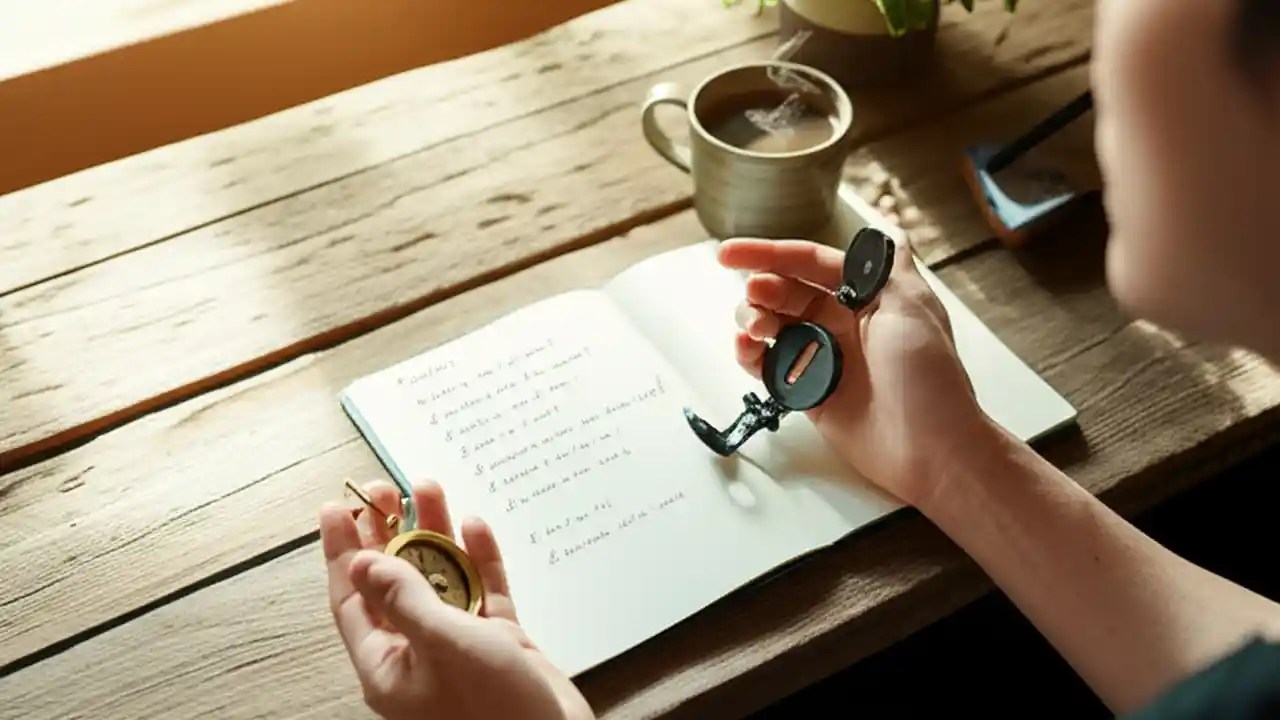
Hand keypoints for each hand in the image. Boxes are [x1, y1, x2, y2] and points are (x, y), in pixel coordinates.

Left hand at [319, 480, 592, 719]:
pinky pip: (483, 589)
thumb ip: (405, 599)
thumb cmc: (496, 714)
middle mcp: (419, 654)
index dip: (342, 551)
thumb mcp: (443, 646)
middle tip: (385, 491)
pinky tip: (474, 527)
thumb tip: (364, 562)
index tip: (336, 507)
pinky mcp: (498, 642)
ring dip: (435, 535)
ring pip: (441, 578)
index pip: (353, 599)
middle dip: (390, 532)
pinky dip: (480, 557)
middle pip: (394, 581)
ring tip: (430, 490)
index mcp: (389, 666)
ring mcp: (459, 646)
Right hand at [718, 237, 994, 506]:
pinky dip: (750, 355)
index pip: (810, 264)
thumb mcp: (913, 306)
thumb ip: (890, 266)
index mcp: (867, 296)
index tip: (730, 252)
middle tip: (753, 296)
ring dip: (753, 319)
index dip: (771, 254)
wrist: (931, 448)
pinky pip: (769, 366)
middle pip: (785, 292)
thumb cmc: (927, 375)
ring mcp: (823, 357)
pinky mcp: (808, 392)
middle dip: (761, 288)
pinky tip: (747, 349)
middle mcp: (842, 323)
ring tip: (755, 329)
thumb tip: (891, 230)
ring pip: (772, 326)